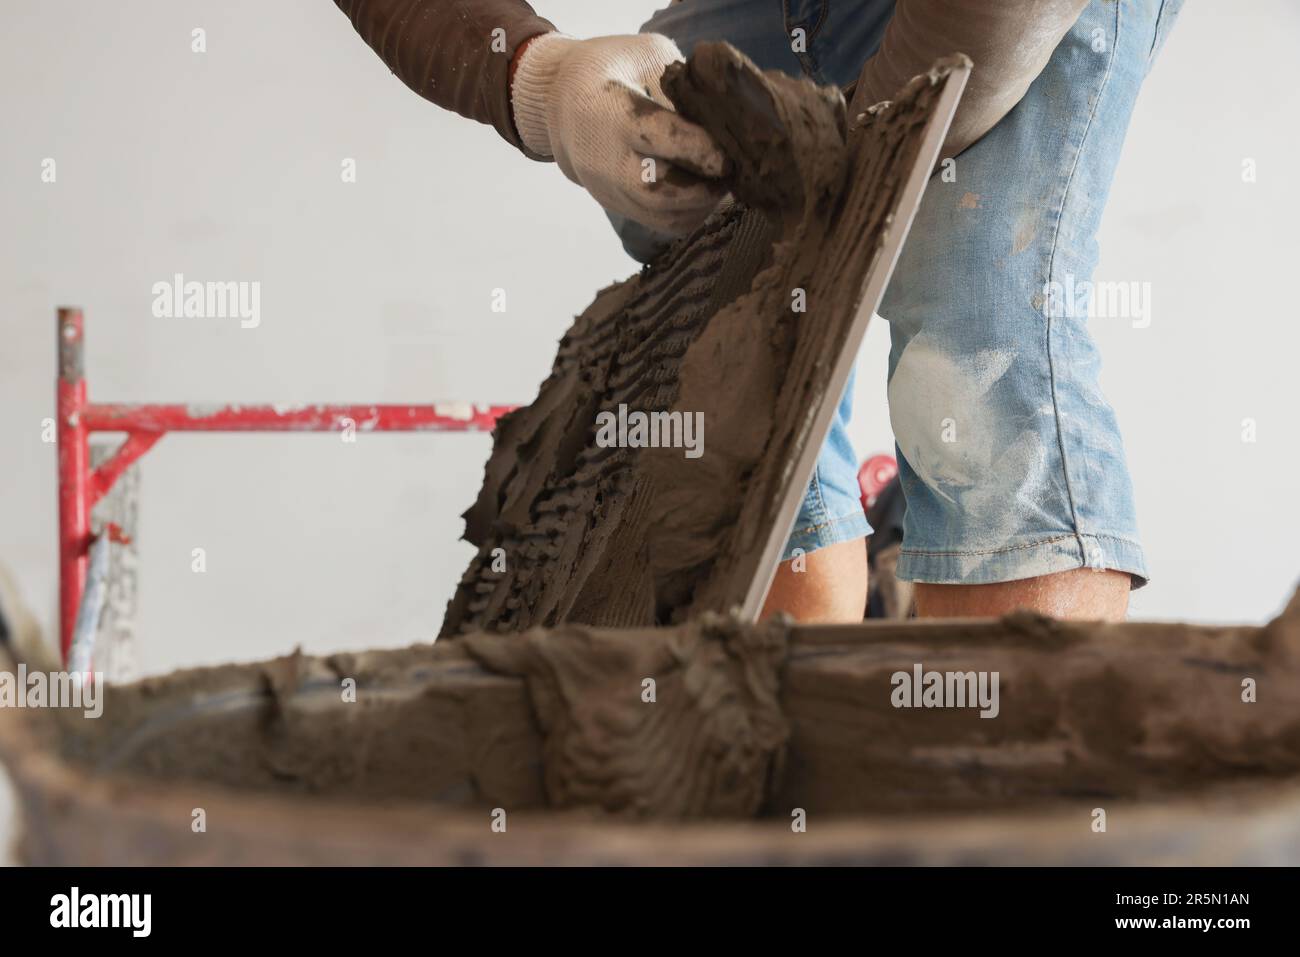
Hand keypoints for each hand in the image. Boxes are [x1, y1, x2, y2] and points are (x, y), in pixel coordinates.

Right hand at [511, 33, 728, 235]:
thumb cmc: (612, 69)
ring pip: (663, 215)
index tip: (729, 153)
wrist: (562, 104)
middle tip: (733, 172)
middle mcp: (605, 159)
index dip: (698, 150)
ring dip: (701, 205)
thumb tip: (721, 115)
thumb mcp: (642, 55)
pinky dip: (690, 213)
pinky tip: (705, 192)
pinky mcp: (617, 206)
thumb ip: (678, 83)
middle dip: (704, 188)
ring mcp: (608, 189)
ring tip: (722, 182)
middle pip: (658, 192)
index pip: (657, 138)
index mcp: (610, 112)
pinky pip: (660, 223)